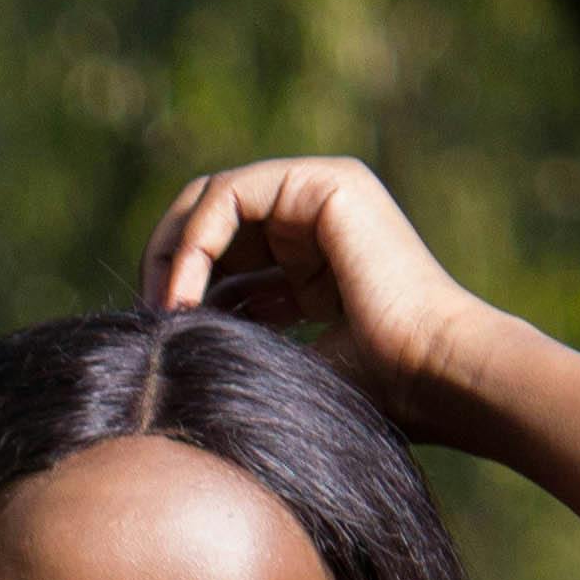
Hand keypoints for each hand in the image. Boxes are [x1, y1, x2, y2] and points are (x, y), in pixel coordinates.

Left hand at [138, 156, 507, 437]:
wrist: (433, 381)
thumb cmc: (370, 396)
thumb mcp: (279, 363)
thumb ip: (232, 341)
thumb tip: (160, 352)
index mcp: (312, 259)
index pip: (222, 254)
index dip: (181, 289)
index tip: (158, 341)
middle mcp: (316, 219)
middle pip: (210, 218)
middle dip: (166, 263)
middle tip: (146, 319)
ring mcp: (323, 194)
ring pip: (211, 199)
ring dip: (172, 254)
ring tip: (160, 313)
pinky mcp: (327, 183)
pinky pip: (228, 195)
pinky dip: (194, 242)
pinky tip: (182, 297)